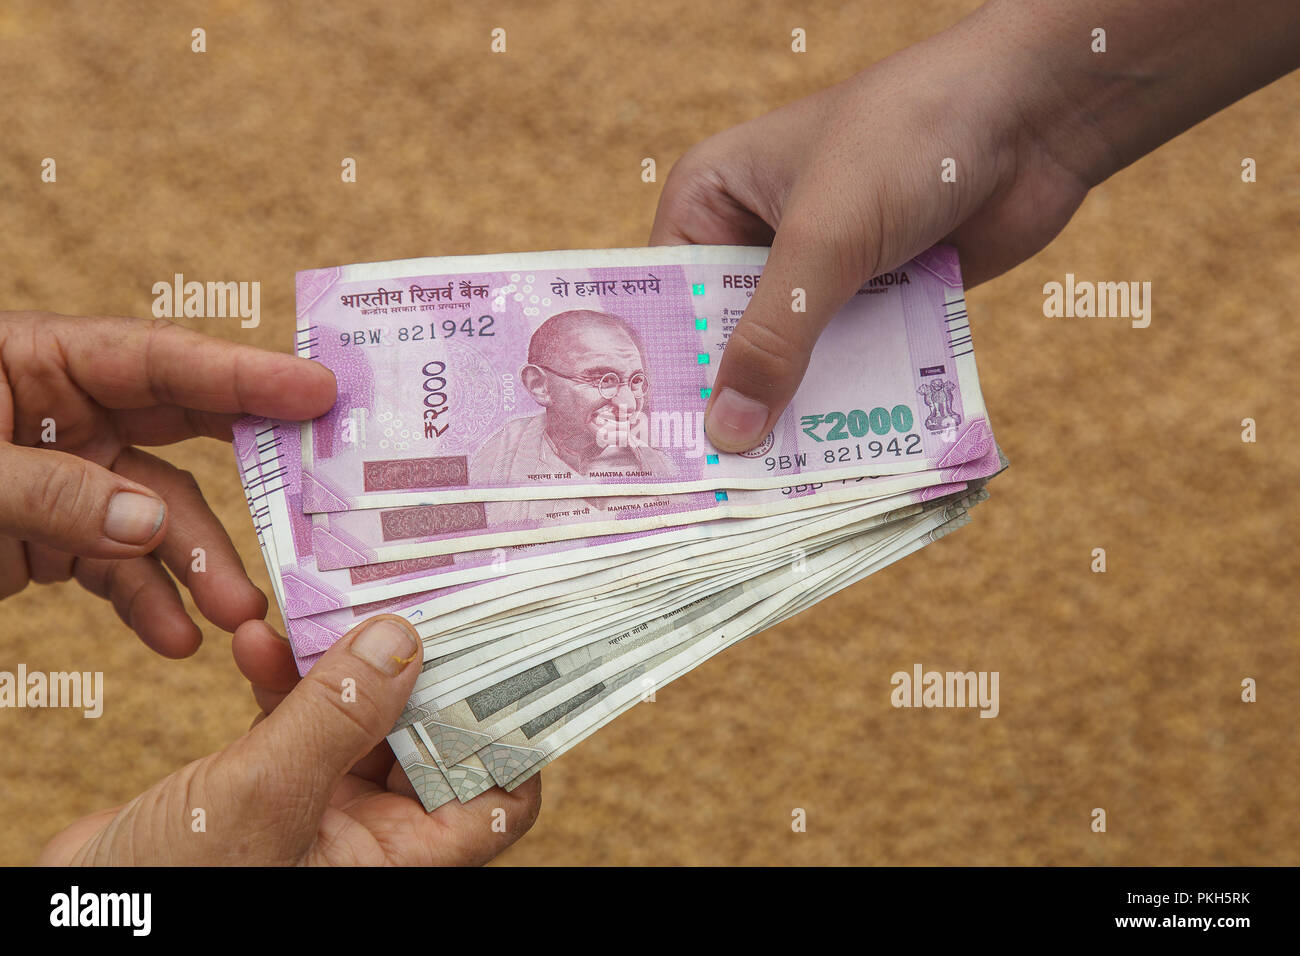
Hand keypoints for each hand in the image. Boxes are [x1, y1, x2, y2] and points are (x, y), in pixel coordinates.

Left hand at [0, 311, 335, 655]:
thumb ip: (48, 494)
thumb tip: (148, 529)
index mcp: (30, 362)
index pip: (156, 361)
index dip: (243, 375)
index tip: (318, 389)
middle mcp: (58, 415)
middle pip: (178, 433)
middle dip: (245, 475)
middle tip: (316, 494)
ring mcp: (59, 479)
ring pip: (154, 518)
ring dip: (196, 566)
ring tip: (236, 616)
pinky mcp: (46, 539)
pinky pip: (115, 568)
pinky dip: (144, 604)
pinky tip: (173, 641)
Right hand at [38, 614, 541, 864]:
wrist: (81, 902)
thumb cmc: (173, 882)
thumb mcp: (263, 793)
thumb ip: (334, 715)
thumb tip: (404, 641)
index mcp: (394, 858)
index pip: (493, 801)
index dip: (506, 736)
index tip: (503, 658)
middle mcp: (371, 834)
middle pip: (427, 740)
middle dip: (414, 673)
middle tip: (412, 602)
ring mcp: (323, 807)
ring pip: (359, 719)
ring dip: (337, 665)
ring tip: (324, 609)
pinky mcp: (273, 782)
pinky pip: (298, 720)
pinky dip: (281, 680)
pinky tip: (258, 641)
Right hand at [651, 6, 1089, 451]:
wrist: (1035, 112)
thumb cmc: (906, 141)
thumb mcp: (824, 241)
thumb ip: (773, 339)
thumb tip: (727, 435)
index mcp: (714, 198)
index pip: (668, 298)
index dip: (666, 369)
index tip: (659, 447)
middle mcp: (758, 236)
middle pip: (728, 339)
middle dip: (734, 401)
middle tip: (719, 486)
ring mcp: (822, 269)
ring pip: (793, 359)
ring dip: (797, 411)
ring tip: (778, 489)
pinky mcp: (880, 295)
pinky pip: (852, 360)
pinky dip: (853, 398)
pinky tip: (844, 458)